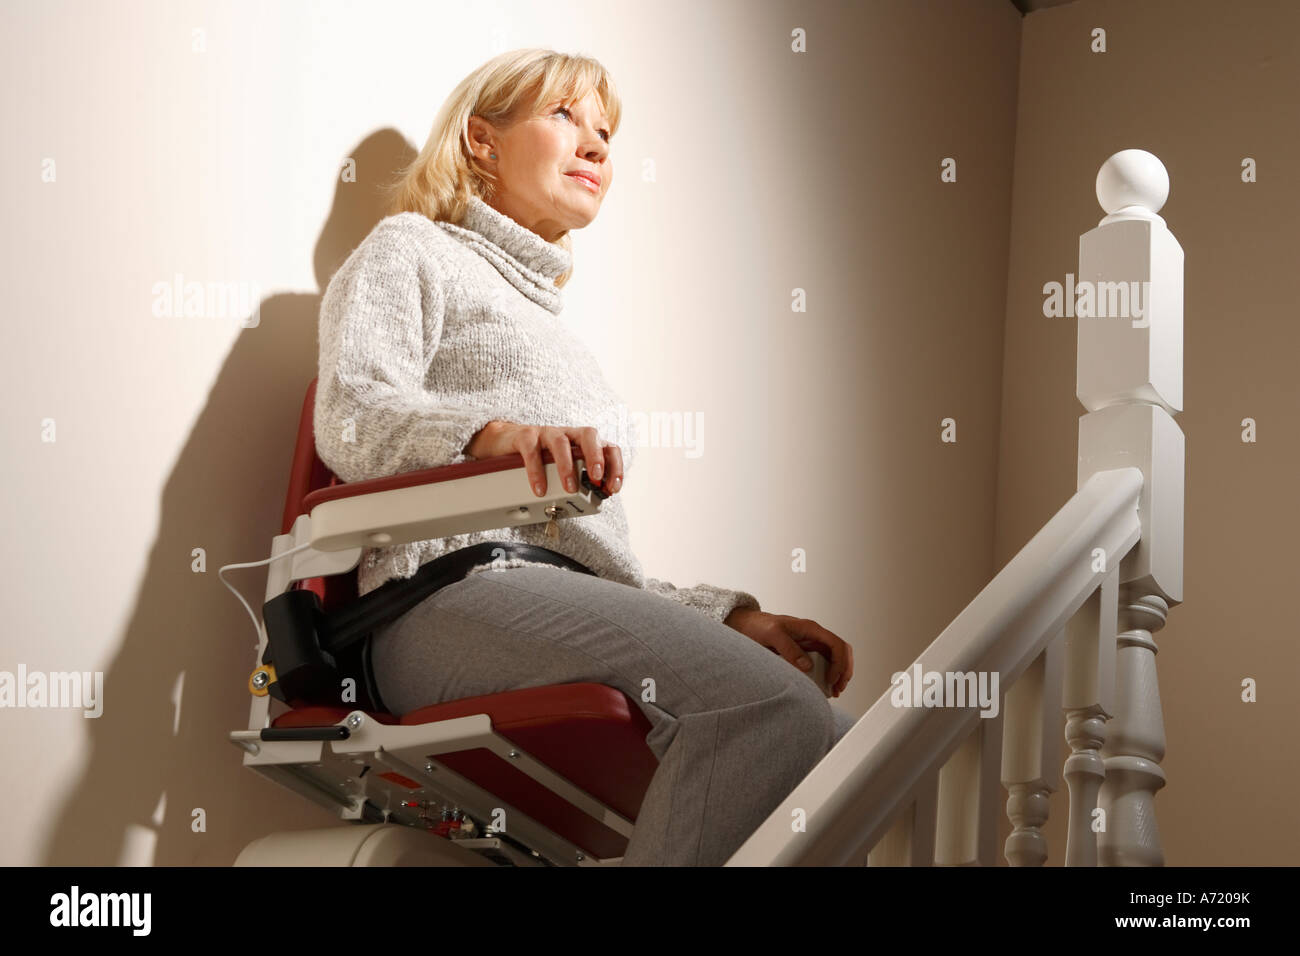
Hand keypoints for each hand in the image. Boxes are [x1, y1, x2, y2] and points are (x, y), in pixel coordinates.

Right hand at [465, 421, 623, 498]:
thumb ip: (577, 482)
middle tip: (596, 478)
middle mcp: (567, 434)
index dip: (615, 466)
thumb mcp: (562, 470)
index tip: (612, 488)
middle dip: (596, 457)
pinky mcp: (525, 436)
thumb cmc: (539, 459)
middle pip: (589, 435)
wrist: (504, 443)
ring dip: (568, 467)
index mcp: (582, 443)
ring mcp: (546, 433)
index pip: (607, 447)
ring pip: (561, 443)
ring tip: (569, 489)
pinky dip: (536, 471)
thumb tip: (590, 505)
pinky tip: (540, 488)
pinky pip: (532, 451)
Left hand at [723, 608, 853, 697]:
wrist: (748, 626)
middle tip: (838, 689)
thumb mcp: (772, 634)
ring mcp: (811, 645)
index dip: (839, 663)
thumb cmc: (759, 626)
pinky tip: (824, 687)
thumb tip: (807, 666)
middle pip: (842, 652)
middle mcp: (814, 636)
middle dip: (844, 671)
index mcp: (811, 629)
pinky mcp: (805, 653)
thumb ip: (789, 648)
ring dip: (839, 675)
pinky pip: (823, 664)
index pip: (836, 644)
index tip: (832, 680)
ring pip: (835, 659)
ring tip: (834, 691)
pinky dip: (828, 676)